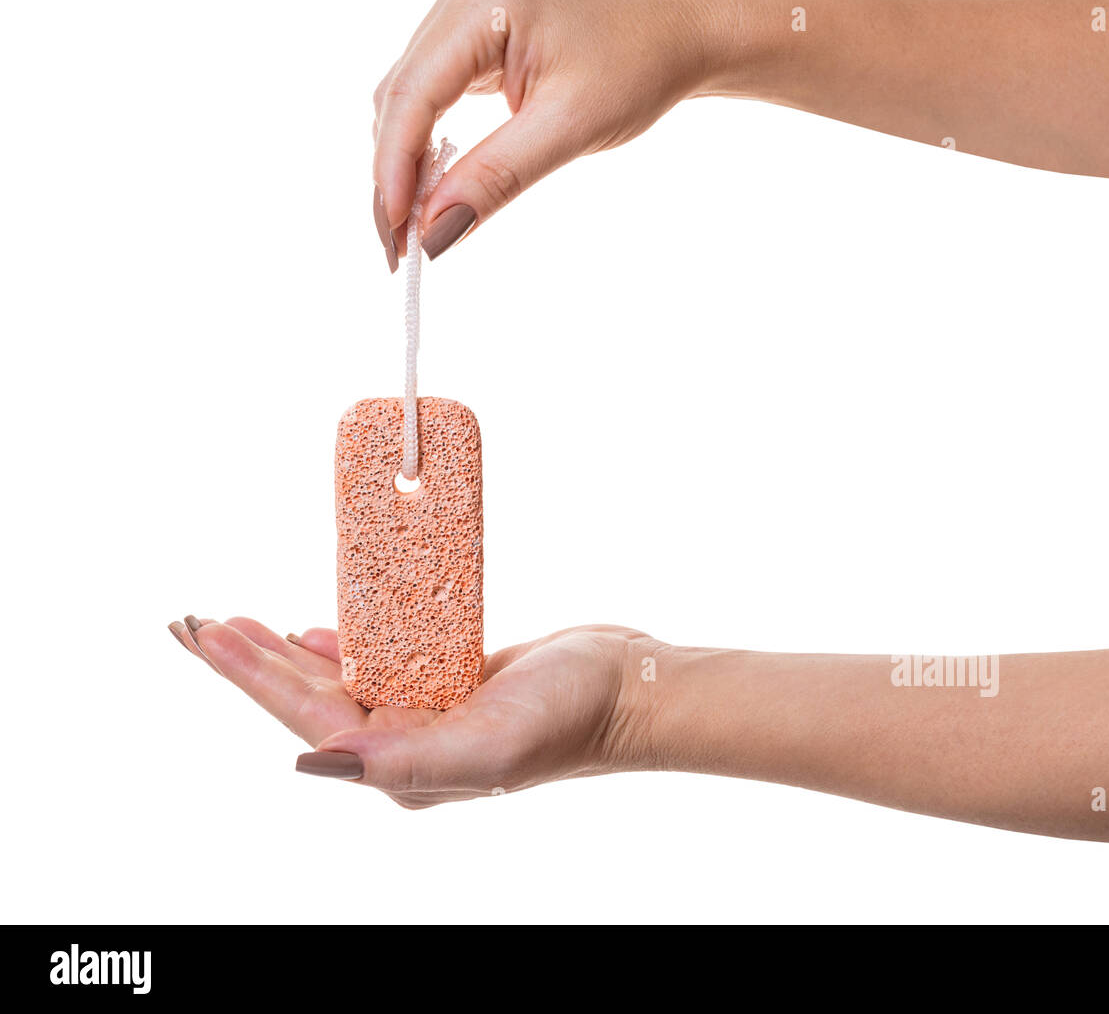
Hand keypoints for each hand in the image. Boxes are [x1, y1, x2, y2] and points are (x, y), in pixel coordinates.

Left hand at [168, 617, 658, 807]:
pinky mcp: (453, 680)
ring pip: (339, 676)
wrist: (631, 692)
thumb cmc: (573, 718)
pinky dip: (346, 639)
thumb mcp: (491, 747)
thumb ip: (406, 760)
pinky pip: (384, 656)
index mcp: (403, 765)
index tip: (209, 633)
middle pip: (308, 696)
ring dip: (286, 649)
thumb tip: (316, 760)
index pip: (308, 716)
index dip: (252, 675)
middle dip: (250, 660)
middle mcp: (407, 742)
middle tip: (199, 622)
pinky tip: (317, 627)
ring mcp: (429, 710)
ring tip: (238, 621)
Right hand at [372, 0, 727, 267]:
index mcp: (478, 4)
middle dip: (392, 177)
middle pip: (398, 101)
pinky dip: (428, 145)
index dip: (392, 172)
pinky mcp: (473, 37)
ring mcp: (462, 15)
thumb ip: (495, 179)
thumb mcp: (568, 129)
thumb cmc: (638, 64)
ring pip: (407, 102)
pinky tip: (434, 188)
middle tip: (400, 250)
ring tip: (414, 229)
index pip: (410, 97)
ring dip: (405, 165)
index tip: (396, 236)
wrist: (679, 31)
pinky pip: (431, 96)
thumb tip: (435, 233)